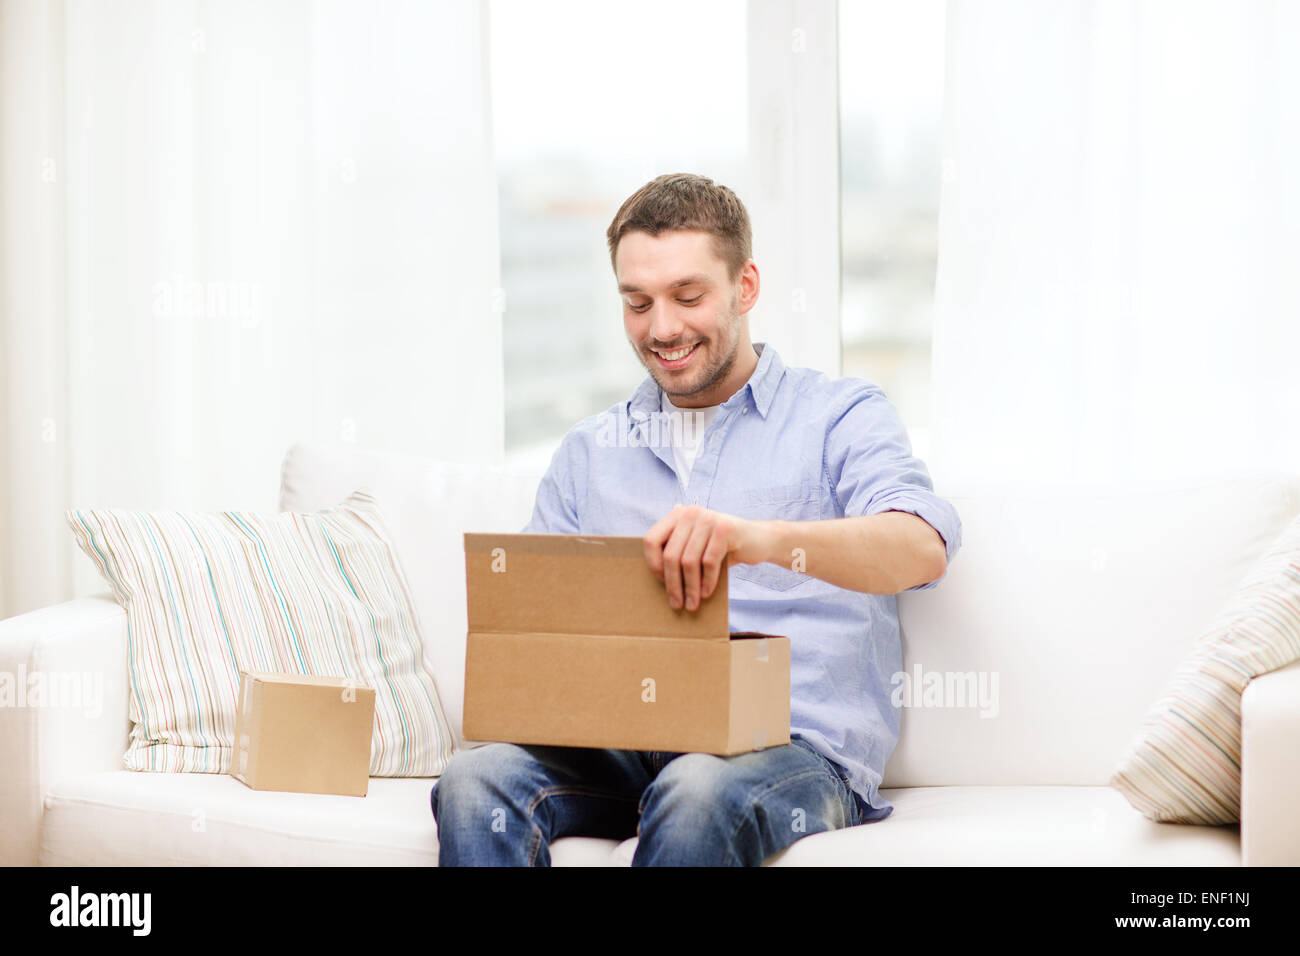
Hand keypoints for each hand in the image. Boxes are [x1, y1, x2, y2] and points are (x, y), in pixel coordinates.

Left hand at [642, 505, 772, 610]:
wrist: (758, 540)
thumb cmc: (722, 548)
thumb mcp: (696, 545)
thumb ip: (677, 551)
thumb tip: (657, 581)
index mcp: (677, 515)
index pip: (651, 540)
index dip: (653, 564)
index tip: (662, 583)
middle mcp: (690, 513)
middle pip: (670, 554)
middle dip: (673, 584)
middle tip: (677, 604)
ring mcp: (708, 519)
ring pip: (689, 561)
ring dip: (690, 588)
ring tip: (692, 604)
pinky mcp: (725, 529)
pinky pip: (709, 562)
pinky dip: (707, 581)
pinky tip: (707, 593)